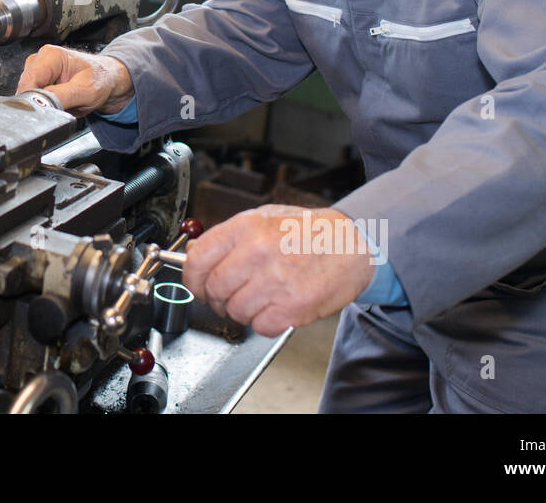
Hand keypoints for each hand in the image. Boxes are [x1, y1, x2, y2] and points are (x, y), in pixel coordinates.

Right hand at [16, 45, 134, 115]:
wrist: (107, 81)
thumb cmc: (100, 80)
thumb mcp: (85, 92)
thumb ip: (60, 96)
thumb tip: (39, 103)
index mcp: (51, 55)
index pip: (28, 82)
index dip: (34, 100)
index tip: (48, 110)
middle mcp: (40, 59)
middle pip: (26, 89)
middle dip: (41, 102)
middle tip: (63, 106)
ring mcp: (37, 68)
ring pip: (29, 95)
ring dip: (44, 103)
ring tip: (64, 101)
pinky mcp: (38, 79)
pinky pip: (34, 97)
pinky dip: (46, 103)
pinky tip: (60, 100)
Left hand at [182, 205, 374, 336]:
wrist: (354, 243)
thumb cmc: (309, 231)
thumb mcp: (264, 219)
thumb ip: (228, 237)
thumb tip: (193, 254)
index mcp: (247, 227)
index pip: (198, 259)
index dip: (192, 277)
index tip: (197, 283)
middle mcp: (258, 252)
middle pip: (214, 289)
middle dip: (217, 297)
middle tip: (230, 294)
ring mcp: (276, 281)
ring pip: (235, 311)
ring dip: (243, 310)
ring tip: (261, 295)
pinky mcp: (293, 307)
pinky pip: (259, 326)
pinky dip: (265, 322)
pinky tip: (276, 306)